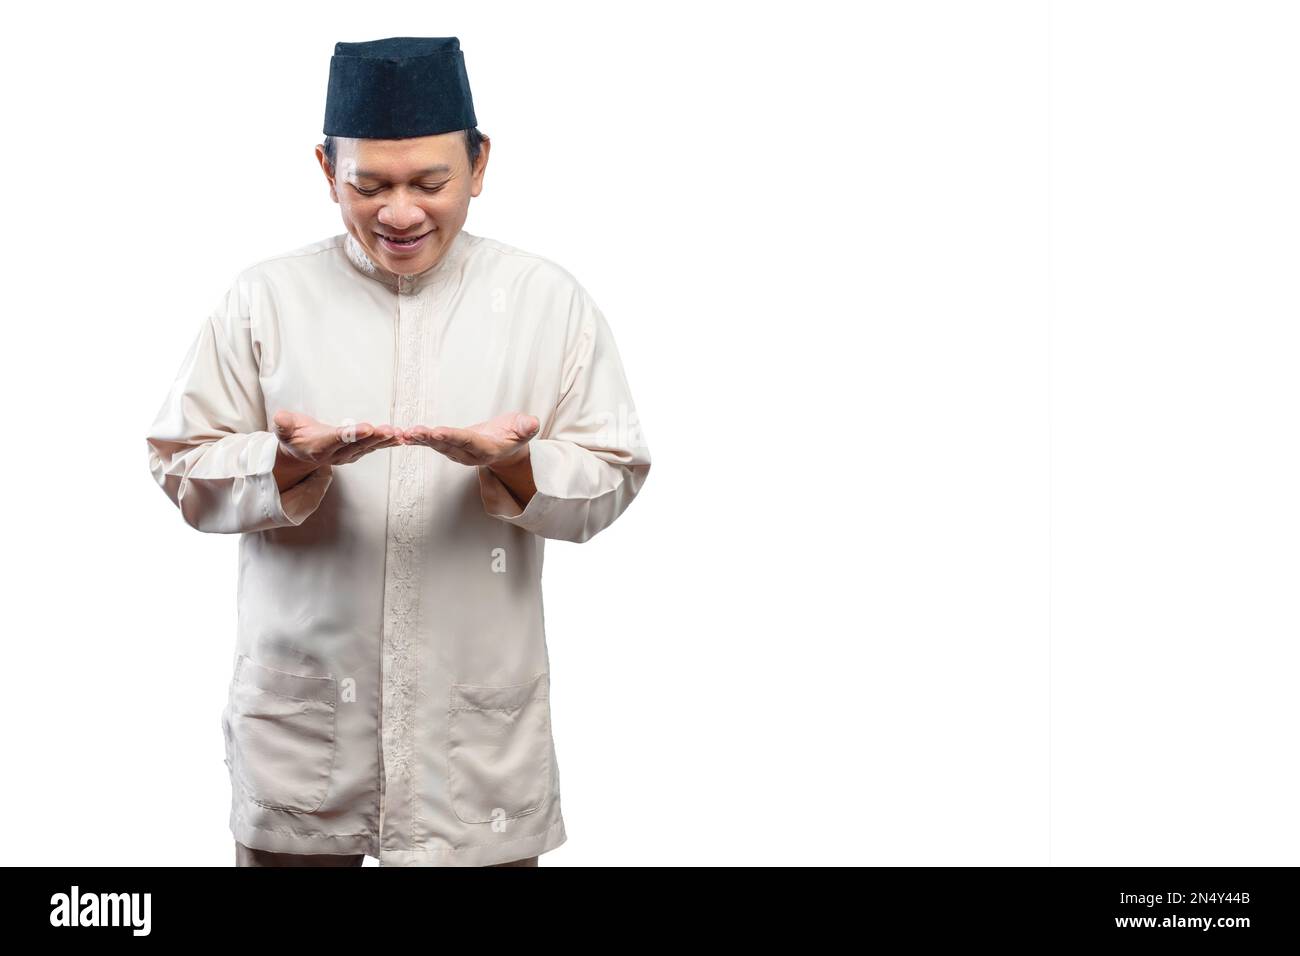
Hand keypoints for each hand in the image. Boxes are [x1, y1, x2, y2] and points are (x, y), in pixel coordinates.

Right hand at [272, 410, 405, 489]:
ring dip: (385, 441)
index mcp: (319, 447)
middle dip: (375, 437)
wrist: (298, 452)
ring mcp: (346, 456)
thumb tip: (280, 417)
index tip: (367, 428)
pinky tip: (399, 438)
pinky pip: (372, 448)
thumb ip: (284, 423)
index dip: (353, 434)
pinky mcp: (354, 454)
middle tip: (390, 430)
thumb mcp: (283, 428)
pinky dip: (386, 443)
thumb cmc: (293, 435)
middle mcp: (335, 454)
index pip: (338, 439)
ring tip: (399, 433)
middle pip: (357, 444)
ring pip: (368, 447)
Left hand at [402, 412, 539, 467]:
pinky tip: (403, 436)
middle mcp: (470, 454)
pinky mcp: (450, 447)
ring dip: (420, 440)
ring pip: (437, 446)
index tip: (437, 431)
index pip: (467, 442)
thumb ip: (526, 427)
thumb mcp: (524, 427)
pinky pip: (432, 443)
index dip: (452, 437)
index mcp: (487, 449)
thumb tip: (532, 424)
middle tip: (414, 432)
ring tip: (404, 434)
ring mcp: (458, 453)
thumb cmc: (515, 433)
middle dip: (430, 439)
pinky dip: (417, 440)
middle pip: (448, 446)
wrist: (507, 445)